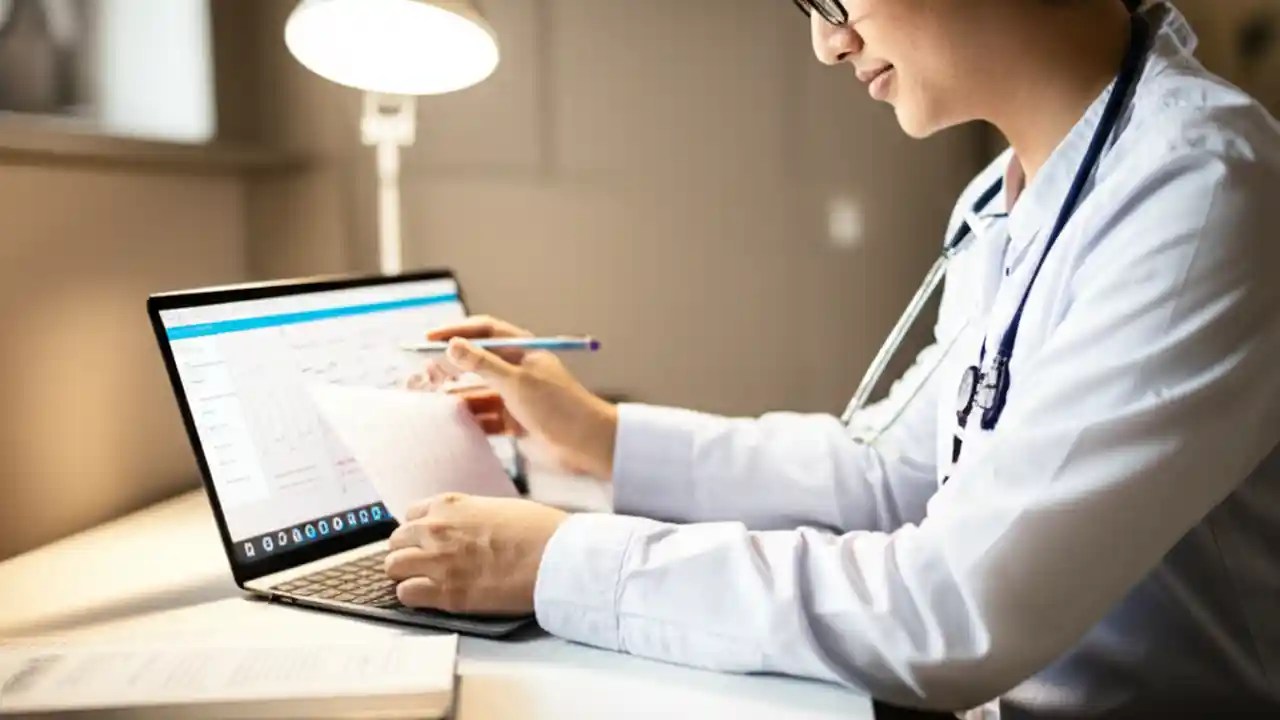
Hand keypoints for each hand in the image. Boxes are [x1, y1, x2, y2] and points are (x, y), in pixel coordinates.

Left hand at [385, 493, 568, 614]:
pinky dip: (413, 596)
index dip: (419, 532)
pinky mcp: (445, 593)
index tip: (428, 542)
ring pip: (394, 567)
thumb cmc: (539, 531)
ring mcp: (437, 561)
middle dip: (408, 552)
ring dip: (406, 574)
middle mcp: (435, 529)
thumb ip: (470, 517)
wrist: (555, 557)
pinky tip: (429, 597)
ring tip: (424, 583)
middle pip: (396, 541)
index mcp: (449, 504)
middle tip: (425, 565)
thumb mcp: (497, 507)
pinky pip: (406, 594)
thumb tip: (466, 531)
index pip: (411, 515)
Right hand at [412, 316, 618, 478]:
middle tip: (422, 375)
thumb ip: (482, 364)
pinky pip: (483, 418)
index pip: (484, 332)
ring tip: (428, 400)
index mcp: (523, 351)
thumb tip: (452, 345)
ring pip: (476, 393)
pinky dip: (467, 420)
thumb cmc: (560, 406)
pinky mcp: (513, 423)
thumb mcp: (517, 381)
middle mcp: (517, 371)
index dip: (456, 333)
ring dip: (454, 397)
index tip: (427, 339)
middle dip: (449, 368)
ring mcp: (515, 398)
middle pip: (475, 364)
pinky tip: (448, 423)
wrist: (586, 445)